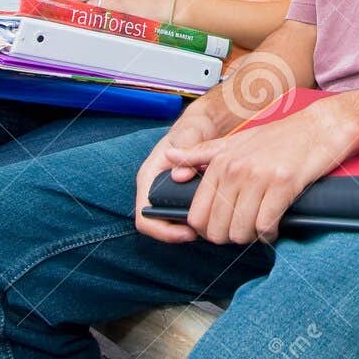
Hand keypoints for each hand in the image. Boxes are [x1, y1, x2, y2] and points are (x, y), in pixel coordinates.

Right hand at [132, 107, 220, 241]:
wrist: (203, 125)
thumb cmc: (192, 128)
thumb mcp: (189, 135)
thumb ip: (185, 152)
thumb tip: (179, 176)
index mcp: (149, 177)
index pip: (143, 216)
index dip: (163, 231)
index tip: (189, 232)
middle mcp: (153, 189)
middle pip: (157, 224)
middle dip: (178, 233)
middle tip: (205, 232)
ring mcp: (166, 194)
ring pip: (170, 223)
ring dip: (188, 228)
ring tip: (211, 226)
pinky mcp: (179, 196)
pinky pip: (182, 216)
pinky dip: (196, 220)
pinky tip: (214, 217)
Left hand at [160, 102, 351, 243]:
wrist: (320, 127)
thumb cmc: (280, 137)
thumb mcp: (235, 141)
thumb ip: (200, 152)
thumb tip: (170, 158)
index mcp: (219, 161)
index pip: (197, 214)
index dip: (208, 231)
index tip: (223, 229)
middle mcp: (235, 169)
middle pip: (217, 229)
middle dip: (229, 237)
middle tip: (243, 231)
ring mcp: (259, 177)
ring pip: (240, 231)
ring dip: (250, 238)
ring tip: (259, 229)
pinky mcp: (283, 184)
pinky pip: (266, 225)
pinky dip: (269, 234)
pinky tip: (274, 227)